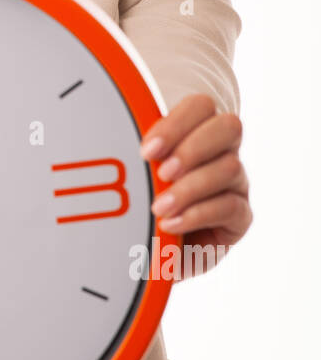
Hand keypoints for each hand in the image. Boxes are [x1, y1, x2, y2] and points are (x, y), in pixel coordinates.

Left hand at [139, 93, 252, 278]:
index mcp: (197, 132)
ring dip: (190, 187)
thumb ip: (138, 157)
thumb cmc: (141, 208)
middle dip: (192, 148)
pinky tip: (171, 224)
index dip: (176, 123)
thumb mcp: (134, 178)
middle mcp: (224, 153)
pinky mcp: (240, 218)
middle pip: (229, 127)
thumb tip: (119, 138)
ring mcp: (236, 184)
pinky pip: (231, 206)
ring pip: (230, 167)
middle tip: (161, 172)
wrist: (151, 253)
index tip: (146, 151)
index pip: (202, 107)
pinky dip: (197, 214)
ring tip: (159, 208)